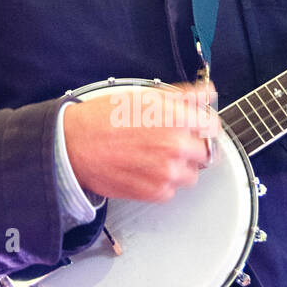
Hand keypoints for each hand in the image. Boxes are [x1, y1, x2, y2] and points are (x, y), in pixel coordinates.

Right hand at [62, 80, 220, 202]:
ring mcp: (166, 173)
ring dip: (180, 167)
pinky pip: (172, 190)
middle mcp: (176, 147)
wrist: (74, 145)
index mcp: (176, 119)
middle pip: (205, 153)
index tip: (197, 127)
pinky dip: (163, 183)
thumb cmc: (103, 119)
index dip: (204, 125)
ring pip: (190, 175)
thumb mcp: (145, 96)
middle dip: (193, 147)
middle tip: (172, 142)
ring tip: (156, 157)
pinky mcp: (154, 193)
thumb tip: (206, 93)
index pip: (213, 126)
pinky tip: (145, 169)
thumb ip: (183, 96)